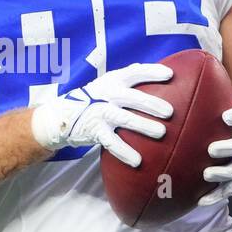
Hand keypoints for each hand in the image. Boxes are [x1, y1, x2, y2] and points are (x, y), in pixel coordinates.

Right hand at [30, 63, 172, 166]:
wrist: (61, 116)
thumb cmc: (92, 99)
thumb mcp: (105, 84)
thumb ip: (125, 79)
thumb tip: (149, 69)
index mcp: (112, 81)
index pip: (134, 72)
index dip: (152, 72)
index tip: (170, 75)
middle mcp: (106, 94)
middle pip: (133, 97)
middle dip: (152, 104)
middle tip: (170, 112)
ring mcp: (99, 113)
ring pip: (125, 119)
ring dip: (144, 125)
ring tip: (161, 133)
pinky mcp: (94, 131)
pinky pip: (112, 143)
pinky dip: (125, 152)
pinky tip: (137, 161)